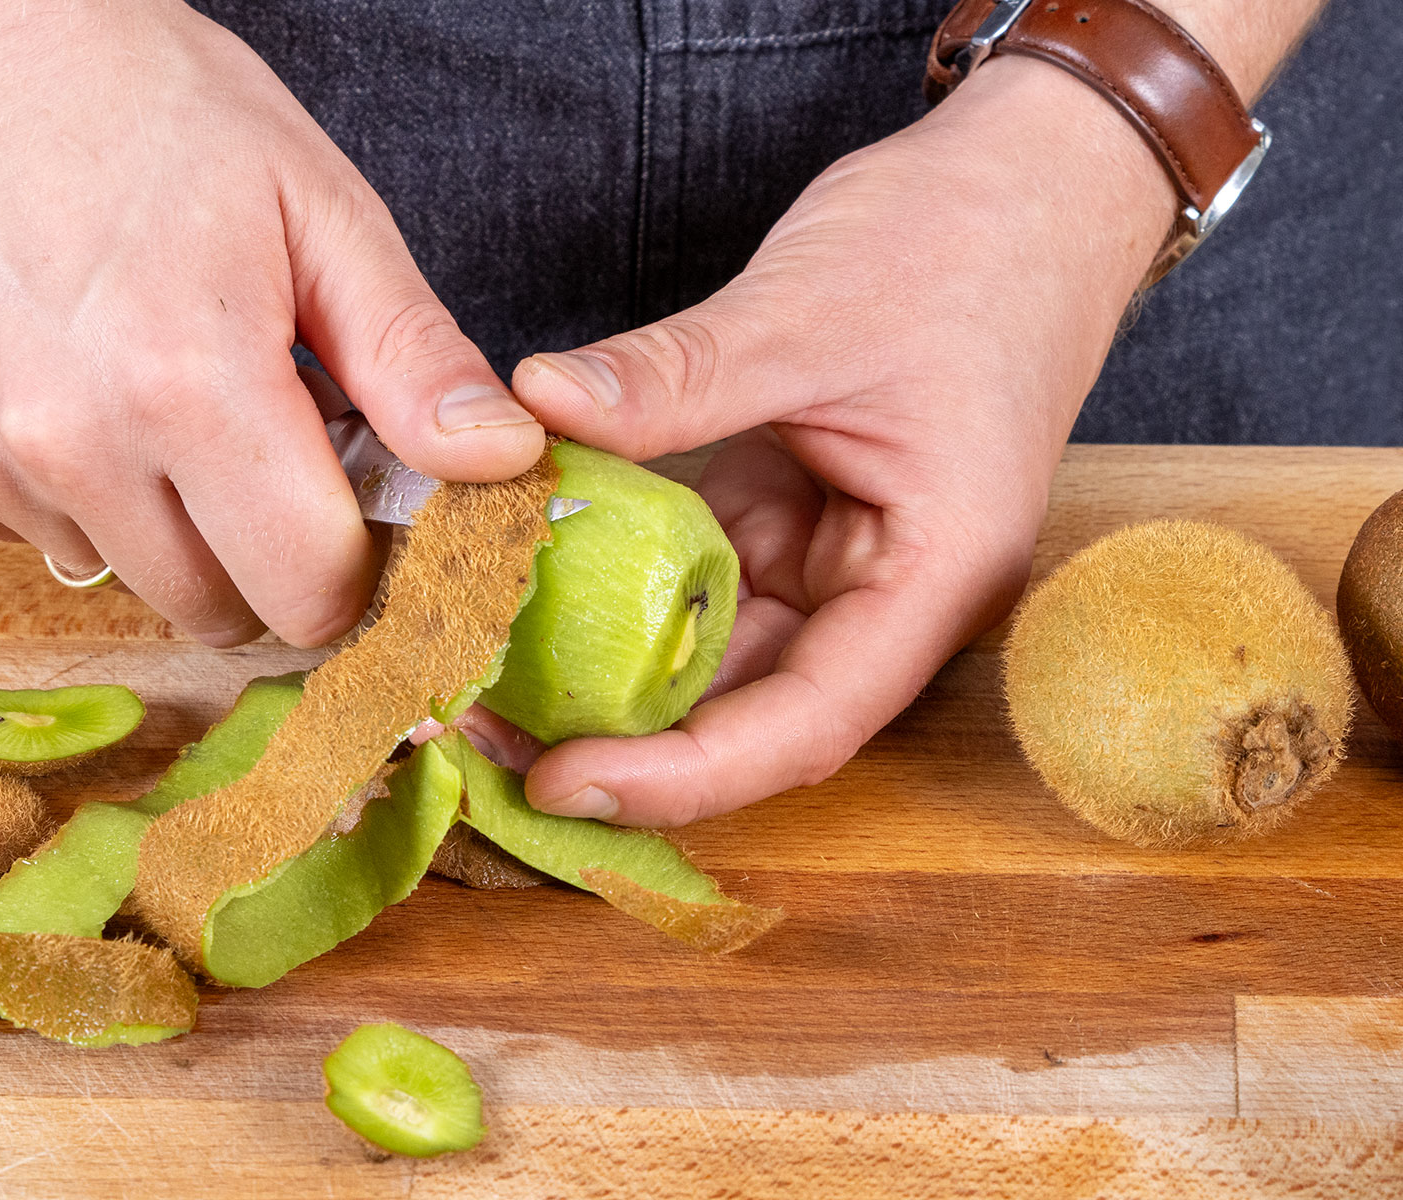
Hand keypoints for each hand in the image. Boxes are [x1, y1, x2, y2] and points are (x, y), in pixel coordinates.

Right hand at [0, 0, 542, 645]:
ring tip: (153, 390)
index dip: (353, 564)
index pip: (309, 592)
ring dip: (162, 522)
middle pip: (219, 609)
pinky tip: (63, 384)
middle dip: (263, 553)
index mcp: (189, 382)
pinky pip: (31, 539)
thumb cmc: (152, 109)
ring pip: (124, 577)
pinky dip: (67, 492)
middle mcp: (67, 444)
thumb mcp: (320, 210)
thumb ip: (413, 356)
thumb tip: (500, 461)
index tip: (352, 509)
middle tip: (258, 437)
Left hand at [508, 56, 1175, 825]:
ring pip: (715, 656)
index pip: (809, 719)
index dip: (685, 774)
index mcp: (936, 574)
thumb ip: (675, 377)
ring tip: (486, 682)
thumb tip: (535, 408)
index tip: (565, 784)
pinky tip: (532, 591)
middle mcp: (887, 593)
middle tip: (484, 738)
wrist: (1027, 184)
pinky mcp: (788, 520)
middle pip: (752, 710)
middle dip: (622, 741)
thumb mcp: (808, 310)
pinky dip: (619, 590)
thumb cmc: (966, 244)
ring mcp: (835, 561)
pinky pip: (695, 581)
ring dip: (611, 676)